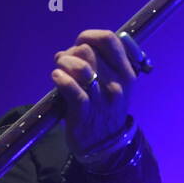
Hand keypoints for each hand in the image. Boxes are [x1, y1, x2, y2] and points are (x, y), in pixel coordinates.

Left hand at [50, 29, 135, 157]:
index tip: (79, 44)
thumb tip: (71, 49)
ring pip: (81, 66)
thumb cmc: (104, 111)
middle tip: (64, 61)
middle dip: (71, 51)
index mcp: (126, 73)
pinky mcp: (85, 112)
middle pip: (89, 51)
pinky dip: (60, 79)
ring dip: (64, 63)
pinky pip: (71, 88)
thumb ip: (100, 64)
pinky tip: (56, 78)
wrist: (104, 146)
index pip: (110, 39)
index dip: (89, 36)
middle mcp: (117, 83)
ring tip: (59, 69)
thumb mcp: (113, 86)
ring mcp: (101, 98)